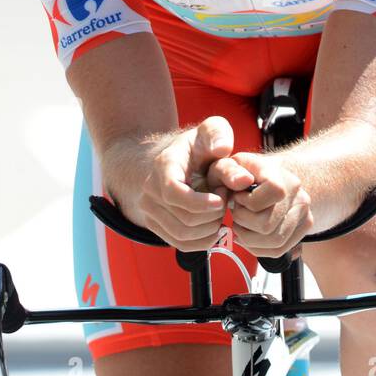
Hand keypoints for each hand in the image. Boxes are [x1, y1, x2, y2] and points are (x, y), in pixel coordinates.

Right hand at [128, 117, 232, 250]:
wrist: (175, 161)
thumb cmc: (197, 146)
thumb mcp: (210, 131)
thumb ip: (219, 135)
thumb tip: (223, 149)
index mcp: (163, 166)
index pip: (173, 192)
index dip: (200, 202)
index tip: (221, 200)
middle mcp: (150, 189)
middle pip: (183, 218)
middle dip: (213, 214)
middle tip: (226, 198)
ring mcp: (149, 210)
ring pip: (183, 235)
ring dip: (210, 228)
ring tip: (220, 210)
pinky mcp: (155, 226)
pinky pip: (181, 244)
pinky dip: (204, 241)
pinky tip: (216, 227)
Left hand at [208, 151, 313, 257]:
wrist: (266, 178)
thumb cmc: (243, 173)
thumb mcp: (228, 165)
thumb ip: (228, 170)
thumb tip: (242, 181)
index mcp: (283, 177)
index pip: (274, 193)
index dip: (248, 201)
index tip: (237, 197)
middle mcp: (299, 196)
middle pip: (268, 226)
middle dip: (243, 222)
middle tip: (236, 212)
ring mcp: (304, 214)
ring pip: (274, 242)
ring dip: (248, 238)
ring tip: (240, 224)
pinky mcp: (303, 229)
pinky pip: (279, 250)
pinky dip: (257, 248)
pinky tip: (247, 234)